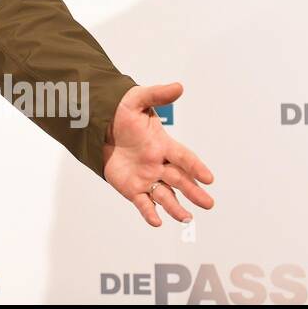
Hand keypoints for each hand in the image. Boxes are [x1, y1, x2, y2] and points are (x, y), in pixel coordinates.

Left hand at [102, 82, 213, 226]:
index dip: (196, 166)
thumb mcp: (136, 100)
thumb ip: (157, 95)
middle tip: (208, 203)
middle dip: (194, 191)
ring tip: (186, 219)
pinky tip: (157, 222)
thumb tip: (178, 86)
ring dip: (176, 208)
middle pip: (180, 180)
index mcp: (163, 144)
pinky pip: (143, 203)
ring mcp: (147, 178)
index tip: (209, 177)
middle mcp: (158, 164)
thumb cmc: (121, 114)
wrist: (98, 127)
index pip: (183, 157)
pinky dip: (150, 213)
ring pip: (165, 195)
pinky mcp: (132, 189)